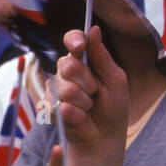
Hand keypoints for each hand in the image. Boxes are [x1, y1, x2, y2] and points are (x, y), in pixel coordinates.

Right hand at [54, 25, 128, 158]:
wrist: (106, 136)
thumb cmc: (114, 107)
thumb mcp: (116, 80)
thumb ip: (103, 57)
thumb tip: (94, 30)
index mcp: (85, 61)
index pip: (73, 41)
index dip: (74, 40)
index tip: (79, 46)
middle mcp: (67, 72)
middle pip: (68, 65)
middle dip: (88, 82)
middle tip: (97, 92)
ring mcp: (56, 88)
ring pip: (65, 88)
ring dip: (84, 101)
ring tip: (90, 107)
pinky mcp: (49, 106)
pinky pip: (60, 107)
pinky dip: (77, 114)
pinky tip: (81, 118)